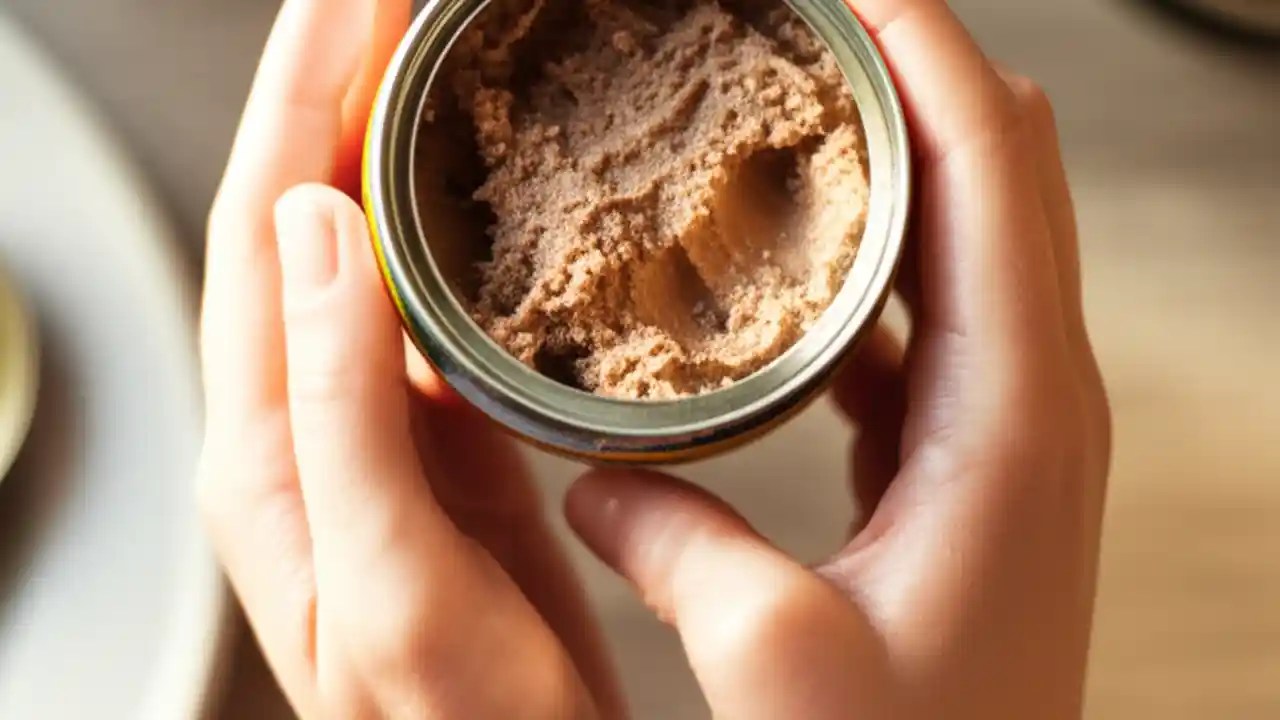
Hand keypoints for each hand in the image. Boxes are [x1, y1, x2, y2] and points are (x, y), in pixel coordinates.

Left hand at [197, 1, 622, 716]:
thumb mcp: (390, 583)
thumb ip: (343, 414)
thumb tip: (315, 228)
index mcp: (270, 447)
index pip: (266, 226)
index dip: (302, 97)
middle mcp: (307, 424)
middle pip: (305, 214)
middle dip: (338, 87)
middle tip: (396, 0)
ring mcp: (376, 430)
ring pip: (367, 249)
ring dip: (388, 142)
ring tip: (431, 58)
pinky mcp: (442, 448)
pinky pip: (431, 306)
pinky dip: (448, 226)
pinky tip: (478, 188)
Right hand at [564, 1, 1110, 717]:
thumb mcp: (776, 659)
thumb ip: (673, 547)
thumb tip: (591, 479)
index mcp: (1013, 411)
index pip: (988, 156)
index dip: (913, 42)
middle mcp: (1034, 392)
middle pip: (997, 158)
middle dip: (902, 67)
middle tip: (788, 31)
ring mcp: (1011, 418)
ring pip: (972, 222)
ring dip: (893, 148)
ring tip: (787, 107)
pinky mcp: (973, 451)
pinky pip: (935, 305)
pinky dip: (875, 248)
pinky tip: (789, 258)